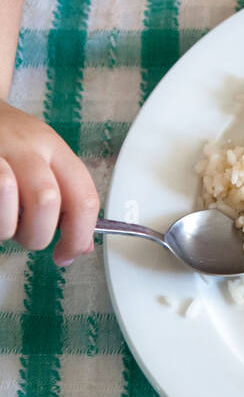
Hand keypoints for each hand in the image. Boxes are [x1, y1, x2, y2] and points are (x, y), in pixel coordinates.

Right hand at [0, 99, 99, 264]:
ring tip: (2, 219)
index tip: (65, 254)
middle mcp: (26, 146)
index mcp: (53, 148)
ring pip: (8, 202)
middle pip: (47, 202)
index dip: (78, 235)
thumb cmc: (6, 141)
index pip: (83, 196)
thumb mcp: (41, 157)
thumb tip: (80, 245)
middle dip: (36, 234)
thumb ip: (64, 197)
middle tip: (24, 233)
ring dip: (5, 228)